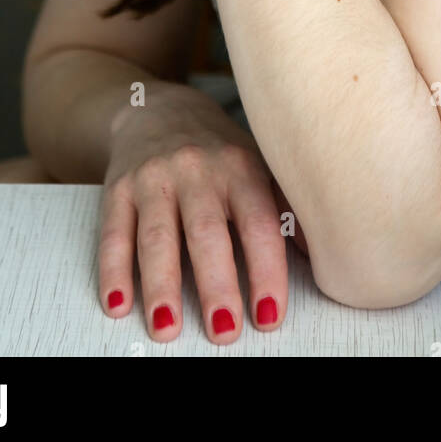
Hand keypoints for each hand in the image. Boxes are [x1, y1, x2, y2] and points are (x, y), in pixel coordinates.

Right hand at [99, 82, 307, 342]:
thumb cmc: (218, 152)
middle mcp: (197, 169)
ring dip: (161, 286)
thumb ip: (284, 210)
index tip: (269, 316)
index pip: (258, 223)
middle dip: (216, 284)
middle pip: (206, 232)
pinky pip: (114, 234)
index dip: (265, 270)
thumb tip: (327, 261)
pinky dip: (113, 272)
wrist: (158, 109)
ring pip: (156, 236)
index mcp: (241, 167)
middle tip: (224, 331)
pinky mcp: (117, 188)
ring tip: (167, 329)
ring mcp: (154, 177)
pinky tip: (118, 304)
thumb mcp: (258, 166)